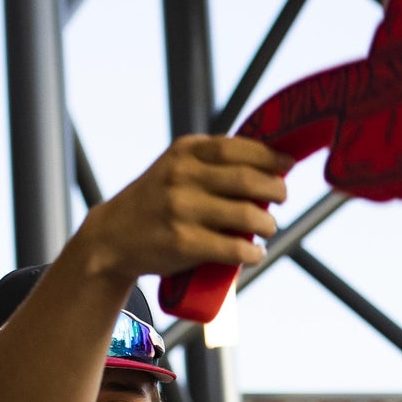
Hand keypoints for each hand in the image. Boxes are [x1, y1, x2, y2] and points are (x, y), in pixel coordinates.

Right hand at [76, 135, 291, 281]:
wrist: (113, 236)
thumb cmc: (158, 201)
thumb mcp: (176, 168)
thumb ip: (213, 162)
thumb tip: (270, 163)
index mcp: (185, 152)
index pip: (239, 148)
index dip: (271, 157)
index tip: (288, 164)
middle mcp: (182, 176)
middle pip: (249, 180)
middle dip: (276, 189)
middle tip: (282, 197)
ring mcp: (182, 209)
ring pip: (247, 215)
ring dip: (268, 224)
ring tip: (268, 227)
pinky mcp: (183, 242)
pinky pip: (234, 248)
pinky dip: (253, 252)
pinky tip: (256, 253)